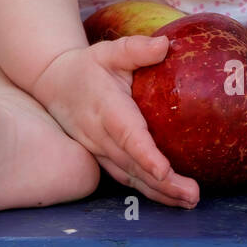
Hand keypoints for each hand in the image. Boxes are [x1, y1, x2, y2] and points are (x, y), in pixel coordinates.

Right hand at [31, 36, 200, 208]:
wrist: (54, 84)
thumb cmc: (88, 67)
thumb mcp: (109, 51)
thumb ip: (136, 48)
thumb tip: (165, 45)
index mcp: (106, 107)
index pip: (127, 135)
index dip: (145, 155)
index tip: (164, 170)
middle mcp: (99, 135)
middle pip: (132, 165)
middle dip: (162, 184)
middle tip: (192, 195)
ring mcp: (98, 151)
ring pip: (129, 177)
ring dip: (159, 193)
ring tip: (188, 201)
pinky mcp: (101, 159)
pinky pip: (126, 178)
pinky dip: (148, 191)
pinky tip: (172, 198)